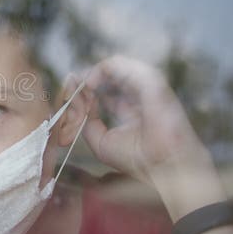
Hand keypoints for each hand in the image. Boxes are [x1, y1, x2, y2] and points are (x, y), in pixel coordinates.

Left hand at [57, 55, 213, 190]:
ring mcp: (147, 88)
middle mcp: (140, 95)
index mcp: (132, 109)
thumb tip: (76, 98)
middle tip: (72, 84)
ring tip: (82, 83)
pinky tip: (91, 83)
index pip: (107, 90)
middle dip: (87, 78)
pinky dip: (103, 69)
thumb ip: (86, 120)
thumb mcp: (100, 141)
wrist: (163, 167)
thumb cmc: (137, 159)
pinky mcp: (152, 83)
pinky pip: (125, 66)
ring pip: (117, 66)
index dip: (86, 88)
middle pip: (110, 76)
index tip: (69, 91)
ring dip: (94, 71)